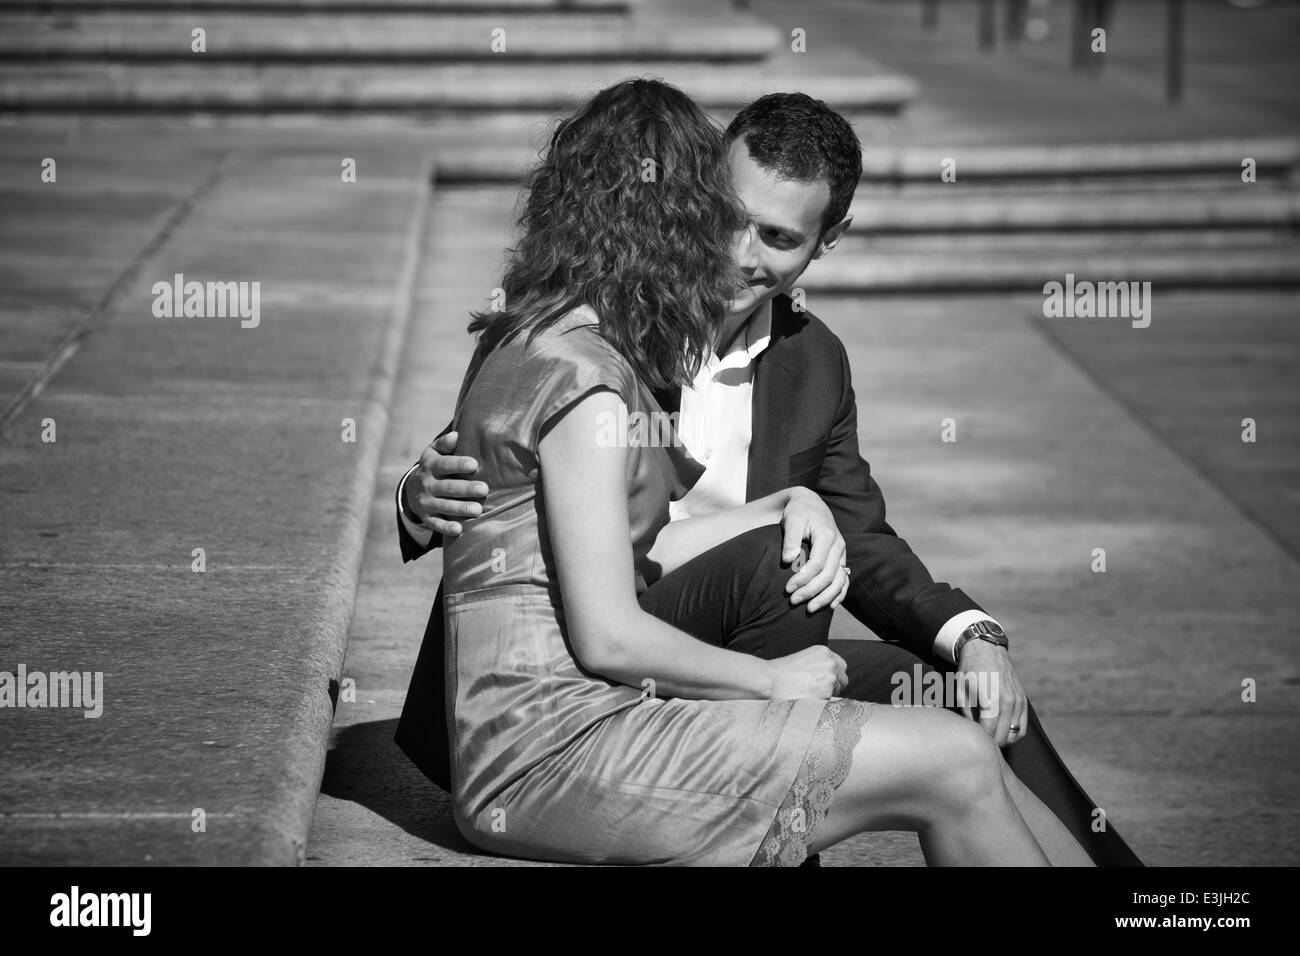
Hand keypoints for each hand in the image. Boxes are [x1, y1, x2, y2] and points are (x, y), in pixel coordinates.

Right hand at [405, 431, 489, 537]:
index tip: (474, 464)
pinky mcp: (427, 517)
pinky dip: (446, 528)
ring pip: (444, 506)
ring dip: (460, 508)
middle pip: (447, 487)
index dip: (458, 464)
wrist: (412, 489)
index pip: (444, 464)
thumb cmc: (434, 466)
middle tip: (484, 489)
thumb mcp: (434, 452)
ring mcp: (425, 502)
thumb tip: (456, 435)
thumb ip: (444, 444)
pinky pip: (436, 524)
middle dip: (465, 488)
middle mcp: (426, 484)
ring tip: (478, 510)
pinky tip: (459, 529)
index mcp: (430, 466)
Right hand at [766, 646, 847, 699]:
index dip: (832, 676)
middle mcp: (831, 662)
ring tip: (808, 695)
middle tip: (816, 691)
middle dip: (833, 686)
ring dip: (827, 695)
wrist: (769, 680)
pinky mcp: (828, 691)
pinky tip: (808, 700)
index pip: (839, 666)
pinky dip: (822, 703)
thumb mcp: (803, 660)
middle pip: (842, 679)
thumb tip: (826, 678)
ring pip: (838, 691)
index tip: (823, 682)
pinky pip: (831, 701)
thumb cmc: (780, 673)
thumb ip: (818, 665)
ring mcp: (831, 676)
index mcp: (824, 652)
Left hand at [779, 487, 849, 612]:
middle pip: (828, 575)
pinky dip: (839, 594)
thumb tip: (788, 559)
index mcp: (827, 535)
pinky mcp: (840, 559)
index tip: (787, 589)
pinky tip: (830, 606)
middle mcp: (838, 546)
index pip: (817, 563)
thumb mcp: (792, 520)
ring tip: (810, 609)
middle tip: (793, 601)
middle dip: (811, 591)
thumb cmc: (798, 512)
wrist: (811, 505)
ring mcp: (841, 554)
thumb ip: (790, 539)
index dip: (802, 579)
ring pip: (839, 581)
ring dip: (825, 597)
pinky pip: (844, 580)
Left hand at [955, 640, 1027, 747]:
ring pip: (1015, 734)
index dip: (980, 740)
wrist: (987, 648)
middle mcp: (1008, 702)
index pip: (989, 733)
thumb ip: (967, 714)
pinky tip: (1002, 730)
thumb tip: (974, 731)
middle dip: (991, 742)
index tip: (973, 739)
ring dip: (1003, 739)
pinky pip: (1023, 726)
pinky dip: (1014, 733)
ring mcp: (1018, 701)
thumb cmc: (969, 669)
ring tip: (990, 735)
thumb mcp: (961, 690)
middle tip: (980, 740)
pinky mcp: (1023, 700)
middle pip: (1003, 737)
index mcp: (991, 700)